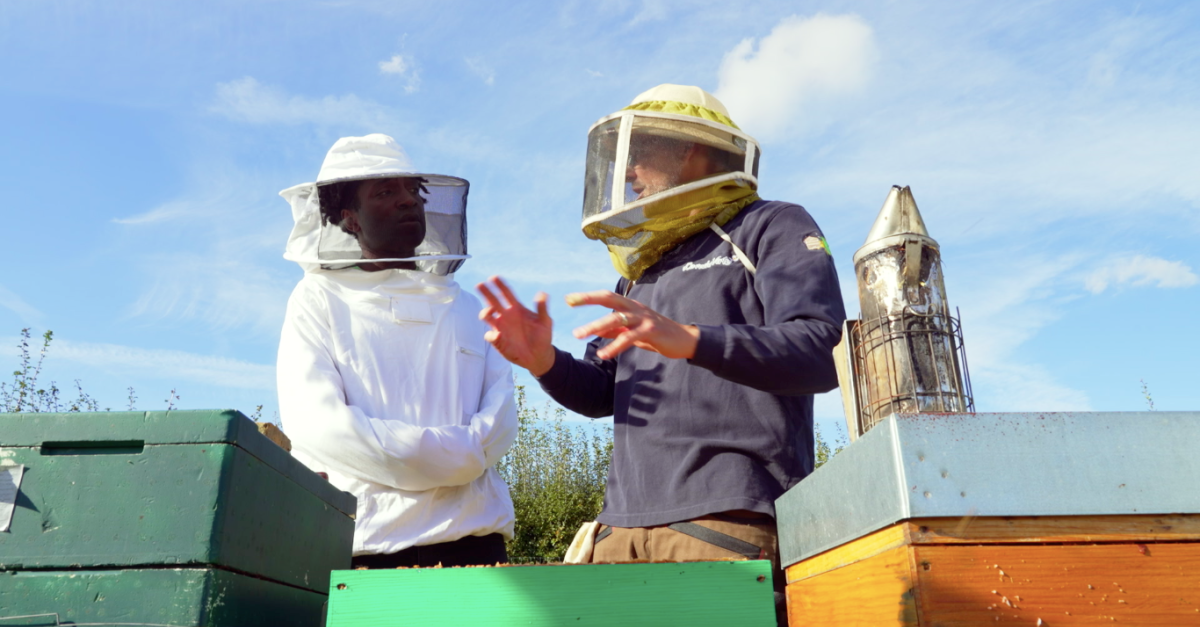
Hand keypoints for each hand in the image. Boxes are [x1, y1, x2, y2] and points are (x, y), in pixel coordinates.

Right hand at [477, 276, 555, 375]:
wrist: (539, 356)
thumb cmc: (543, 337)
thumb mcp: (546, 322)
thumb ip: (542, 309)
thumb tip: (543, 294)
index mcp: (517, 309)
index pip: (507, 294)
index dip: (500, 286)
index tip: (494, 277)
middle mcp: (506, 316)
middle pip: (493, 301)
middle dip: (486, 293)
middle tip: (480, 285)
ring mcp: (501, 328)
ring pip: (487, 316)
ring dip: (485, 312)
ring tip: (490, 311)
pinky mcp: (498, 341)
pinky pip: (490, 336)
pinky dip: (492, 335)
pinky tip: (499, 335)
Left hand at [566, 290, 699, 360]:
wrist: (685, 340)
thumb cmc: (657, 334)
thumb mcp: (633, 331)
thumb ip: (615, 330)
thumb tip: (596, 330)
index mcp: (630, 306)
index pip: (606, 296)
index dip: (588, 296)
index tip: (569, 299)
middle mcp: (635, 308)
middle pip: (608, 298)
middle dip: (588, 299)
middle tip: (569, 302)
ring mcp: (643, 318)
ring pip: (616, 318)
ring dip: (595, 325)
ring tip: (578, 334)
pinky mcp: (650, 331)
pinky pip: (629, 338)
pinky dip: (614, 346)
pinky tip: (603, 354)